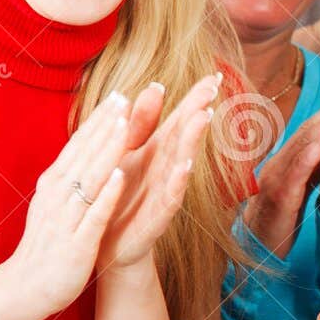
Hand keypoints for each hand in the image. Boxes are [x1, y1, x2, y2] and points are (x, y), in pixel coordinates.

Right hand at [5, 93, 131, 316]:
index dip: (98, 122)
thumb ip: (70, 178)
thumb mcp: (57, 204)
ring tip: (125, 125)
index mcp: (54, 185)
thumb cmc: (48, 244)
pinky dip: (105, 195)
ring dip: (107, 150)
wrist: (26, 288)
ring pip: (88, 178)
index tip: (118, 97)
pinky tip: (119, 177)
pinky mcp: (76, 242)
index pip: (78, 147)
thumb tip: (83, 152)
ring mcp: (65, 218)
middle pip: (84, 154)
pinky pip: (92, 214)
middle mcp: (57, 196)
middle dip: (105, 126)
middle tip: (125, 97)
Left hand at [97, 75, 219, 271]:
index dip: (195, 98)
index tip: (212, 75)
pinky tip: (184, 167)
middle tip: (213, 87)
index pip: (179, 119)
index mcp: (155, 152)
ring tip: (202, 117)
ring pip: (181, 161)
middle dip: (198, 110)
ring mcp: (164, 192)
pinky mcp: (156, 217)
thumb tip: (155, 87)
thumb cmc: (119, 197)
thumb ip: (141, 122)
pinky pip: (169, 198)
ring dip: (192, 140)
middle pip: (185, 135)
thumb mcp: (127, 153)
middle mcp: (165, 169)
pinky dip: (177, 182)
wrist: (105, 244)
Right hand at [242, 99, 319, 259]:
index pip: (315, 131)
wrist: (256, 247)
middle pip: (309, 133)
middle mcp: (281, 164)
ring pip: (301, 149)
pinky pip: (293, 177)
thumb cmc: (282, 216)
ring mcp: (276, 180)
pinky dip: (307, 159)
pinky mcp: (278, 199)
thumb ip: (314, 167)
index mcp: (289, 161)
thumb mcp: (301, 187)